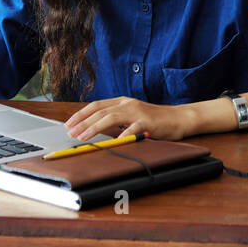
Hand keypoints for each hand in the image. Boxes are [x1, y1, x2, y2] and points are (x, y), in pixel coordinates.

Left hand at [63, 97, 195, 141]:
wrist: (178, 118)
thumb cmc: (154, 121)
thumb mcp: (131, 119)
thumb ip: (115, 123)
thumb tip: (94, 130)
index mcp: (122, 102)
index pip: (96, 105)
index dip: (81, 114)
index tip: (68, 123)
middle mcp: (127, 104)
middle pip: (100, 110)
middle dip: (82, 122)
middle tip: (70, 132)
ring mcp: (137, 111)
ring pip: (110, 117)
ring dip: (94, 127)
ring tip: (83, 137)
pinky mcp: (147, 122)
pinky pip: (131, 129)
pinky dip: (121, 136)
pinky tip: (113, 144)